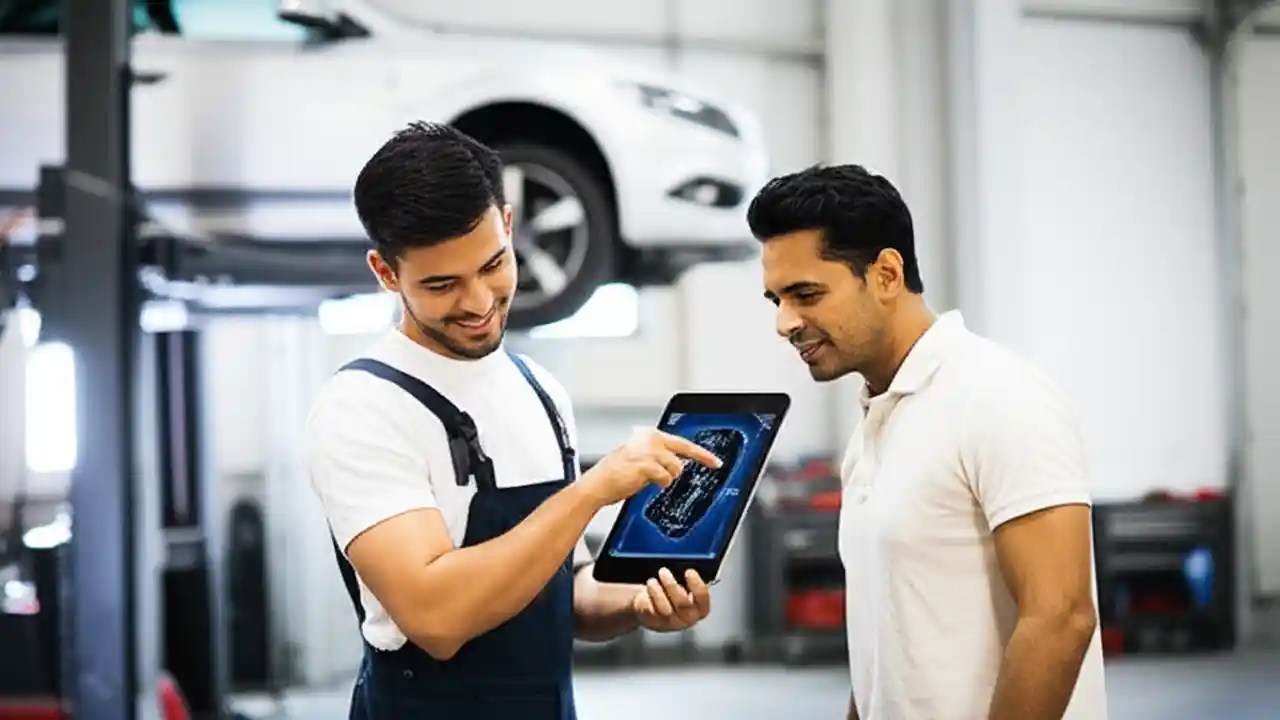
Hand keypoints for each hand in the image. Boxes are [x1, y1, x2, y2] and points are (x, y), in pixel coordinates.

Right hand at [580, 427, 721, 506]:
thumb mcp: (639, 457)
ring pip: (676, 468)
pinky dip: (658, 484)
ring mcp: (648, 450)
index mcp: (648, 434)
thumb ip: (659, 456)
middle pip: (685, 448)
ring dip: (666, 478)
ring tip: (648, 479)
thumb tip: (680, 461)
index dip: (700, 452)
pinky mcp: (646, 464)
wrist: (597, 485)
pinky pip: (666, 479)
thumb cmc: (616, 474)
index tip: (714, 460)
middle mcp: (649, 438)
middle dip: (703, 457)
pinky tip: (642, 482)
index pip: (680, 441)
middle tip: (715, 464)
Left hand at [632, 567, 711, 631]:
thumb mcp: (686, 587)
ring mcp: (671, 623)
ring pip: (664, 609)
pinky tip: (647, 588)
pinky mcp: (654, 622)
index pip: (703, 598)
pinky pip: (650, 611)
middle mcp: (687, 618)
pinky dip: (648, 597)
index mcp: (700, 609)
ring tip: (652, 580)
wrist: (655, 609)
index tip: (689, 571)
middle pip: (682, 604)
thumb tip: (687, 564)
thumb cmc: (674, 595)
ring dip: (657, 591)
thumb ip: (689, 580)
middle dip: (672, 585)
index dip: (697, 585)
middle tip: (663, 571)